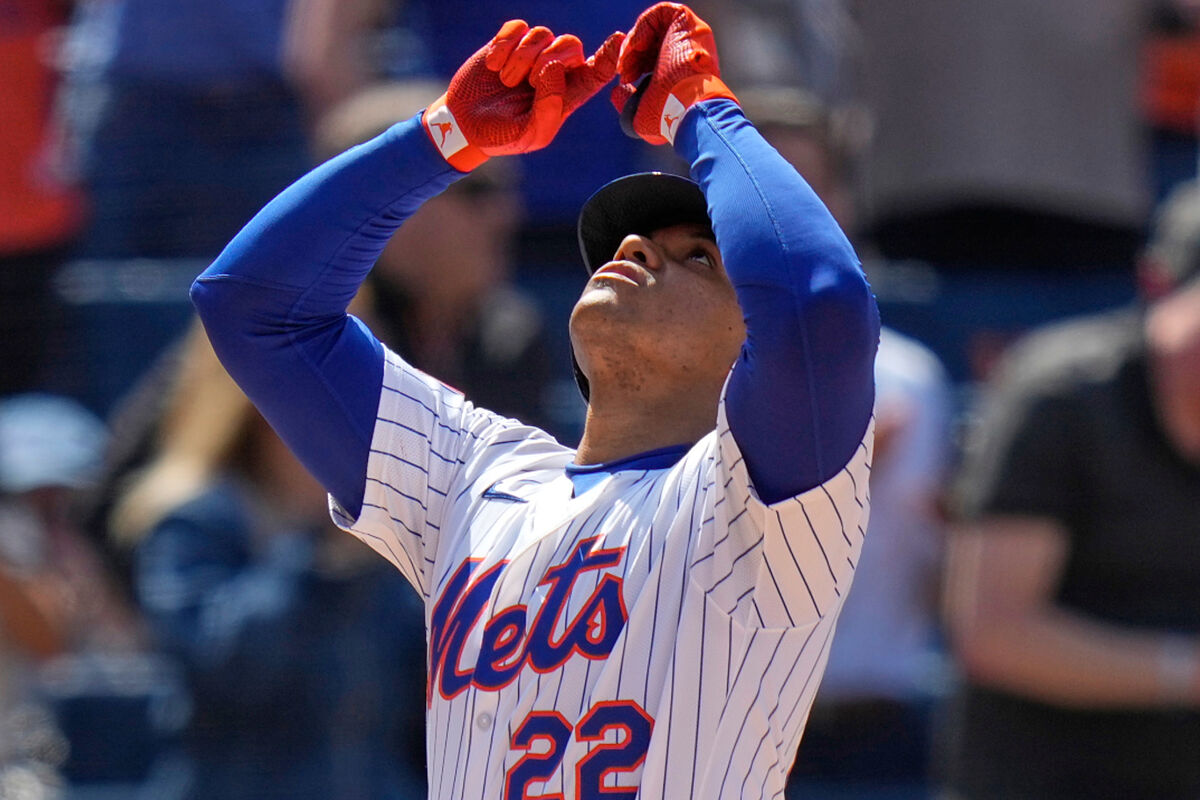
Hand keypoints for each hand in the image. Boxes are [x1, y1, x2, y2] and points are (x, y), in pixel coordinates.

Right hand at [423, 21, 624, 169]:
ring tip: (506, 81)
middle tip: (528, 81)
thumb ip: (549, 110)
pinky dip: (504, 46)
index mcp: (568, 94)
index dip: (609, 55)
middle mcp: (554, 70)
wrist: (465, 124)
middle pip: (570, 44)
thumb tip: (553, 67)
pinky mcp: (509, 41)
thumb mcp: (530, 135)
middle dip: (549, 59)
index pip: (597, 71)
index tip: (619, 39)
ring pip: (542, 34)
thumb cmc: (503, 136)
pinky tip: (494, 66)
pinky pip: (517, 27)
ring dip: (521, 58)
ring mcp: (532, 53)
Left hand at [611, 2, 737, 145]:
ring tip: (626, 61)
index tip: (625, 78)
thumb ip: (628, 101)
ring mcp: (690, 36)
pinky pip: (660, 13)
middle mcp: (688, 52)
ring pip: (656, 26)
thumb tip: (616, 92)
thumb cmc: (669, 118)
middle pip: (653, 42)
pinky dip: (642, 28)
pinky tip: (636, 47)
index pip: (654, 58)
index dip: (635, 64)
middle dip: (632, 55)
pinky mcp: (687, 23)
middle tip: (623, 71)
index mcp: (682, 72)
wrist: (687, 108)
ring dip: (634, 42)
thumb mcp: (642, 114)